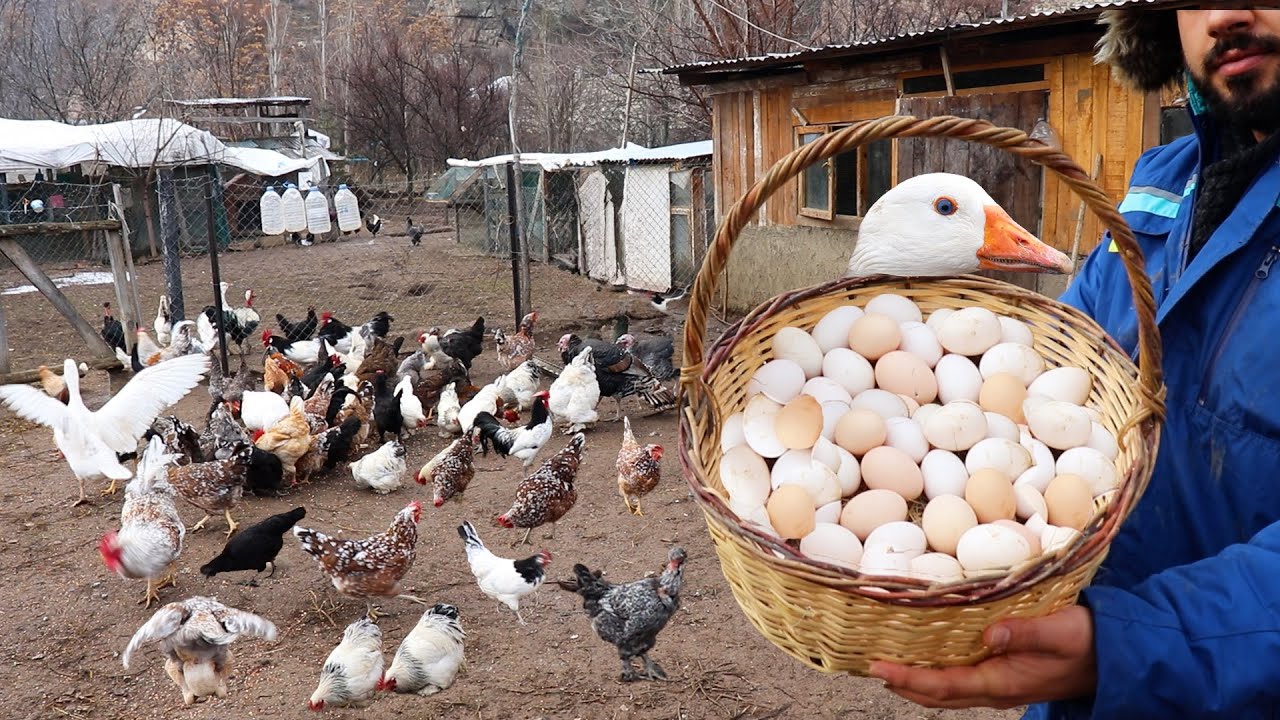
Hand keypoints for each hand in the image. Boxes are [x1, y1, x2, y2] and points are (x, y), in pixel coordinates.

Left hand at [868, 605, 1096, 709]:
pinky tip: (925, 663)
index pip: (945, 685)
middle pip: (938, 694)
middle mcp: (995, 689)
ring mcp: (999, 686)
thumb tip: (989, 635)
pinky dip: (936, 676)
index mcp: (1002, 681)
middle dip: (902, 683)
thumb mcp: (1060, 631)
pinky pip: (961, 681)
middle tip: (868, 667)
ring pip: (948, 691)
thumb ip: (1024, 634)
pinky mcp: (1004, 677)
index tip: (878, 668)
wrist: (1113, 657)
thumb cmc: (1086, 641)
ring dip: (915, 683)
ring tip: (885, 668)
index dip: (909, 678)